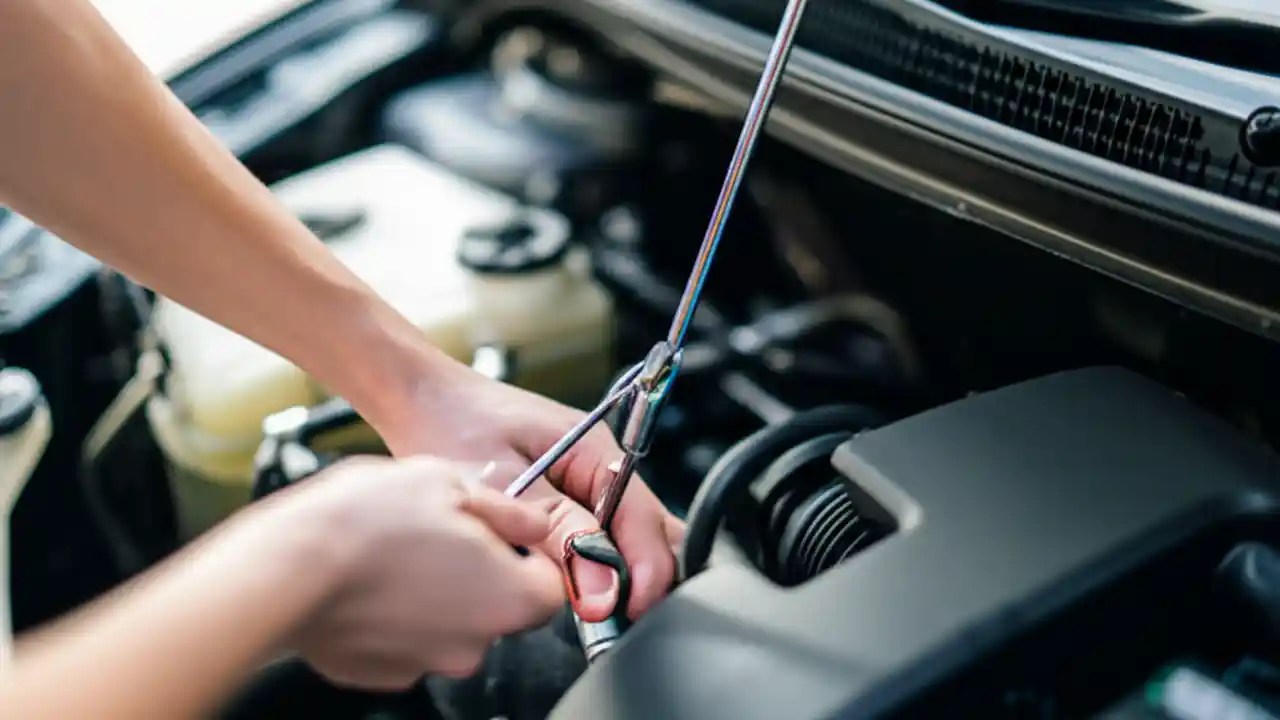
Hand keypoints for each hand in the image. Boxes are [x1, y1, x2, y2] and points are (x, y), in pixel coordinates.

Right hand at [260, 455, 563, 689]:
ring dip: (434, 593)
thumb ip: (508, 510)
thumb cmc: (366, 520)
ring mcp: (427, 664)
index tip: (502, 534)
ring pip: (450, 625)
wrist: (286, 567)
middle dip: (479, 573)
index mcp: (509, 596)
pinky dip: (394, 616)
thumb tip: (535, 522)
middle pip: (499, 608)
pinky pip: (404, 641)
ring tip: (395, 552)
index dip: (528, 554)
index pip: (550, 585)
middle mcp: (476, 643)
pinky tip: (369, 581)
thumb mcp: (451, 483)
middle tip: (439, 532)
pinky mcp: (382, 674)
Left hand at [380, 363, 684, 622]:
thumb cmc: (452, 422)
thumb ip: (558, 533)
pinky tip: (567, 586)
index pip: (644, 518)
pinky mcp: (560, 498)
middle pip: (645, 529)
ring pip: (622, 537)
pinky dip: (586, 564)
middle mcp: (598, 465)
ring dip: (612, 574)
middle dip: (639, 576)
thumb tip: (603, 586)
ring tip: (589, 609)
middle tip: (613, 619)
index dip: (647, 569)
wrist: (417, 398)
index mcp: (595, 450)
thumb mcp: (504, 483)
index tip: (632, 610)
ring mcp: (582, 482)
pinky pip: (591, 536)